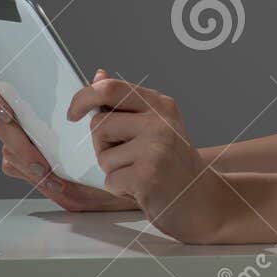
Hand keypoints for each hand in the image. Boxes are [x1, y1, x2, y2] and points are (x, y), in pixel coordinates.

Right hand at [0, 78, 137, 212]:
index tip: (7, 111)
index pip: (3, 89)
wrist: (113, 173)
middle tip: (34, 150)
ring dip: (27, 159)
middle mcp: (25, 122)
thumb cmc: (103, 140)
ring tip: (48, 169)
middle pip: (0, 123)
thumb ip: (99, 96)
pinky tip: (53, 180)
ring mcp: (22, 144)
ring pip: (7, 148)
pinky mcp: (26, 167)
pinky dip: (33, 174)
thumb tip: (100, 74)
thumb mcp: (106, 116)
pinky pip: (14, 167)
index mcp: (38, 103)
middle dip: (15, 138)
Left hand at [69, 70, 237, 243]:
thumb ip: (125, 103)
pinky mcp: (148, 176)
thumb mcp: (155, 125)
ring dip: (114, 170)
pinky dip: (121, 189)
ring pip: (103, 156)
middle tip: (129, 157)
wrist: (202, 200)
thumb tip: (98, 76)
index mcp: (160, 105)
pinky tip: (143, 188)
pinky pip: (111, 180)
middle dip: (103, 145)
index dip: (83, 98)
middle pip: (99, 124)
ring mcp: (155, 149)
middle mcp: (160, 122)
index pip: (110, 88)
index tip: (73, 113)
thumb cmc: (174, 164)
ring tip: (140, 173)